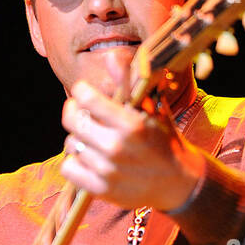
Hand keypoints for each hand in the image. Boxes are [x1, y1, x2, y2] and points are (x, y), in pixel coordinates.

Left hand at [59, 52, 204, 211]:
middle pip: (72, 121)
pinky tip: (88, 158)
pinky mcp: (101, 190)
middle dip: (74, 112)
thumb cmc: (162, 139)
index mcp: (130, 124)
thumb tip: (110, 54)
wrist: (176, 183)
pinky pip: (68, 168)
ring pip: (71, 144)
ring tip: (93, 139)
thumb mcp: (151, 106)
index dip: (81, 91)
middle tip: (82, 113)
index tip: (85, 93)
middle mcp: (116, 147)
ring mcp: (107, 170)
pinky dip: (74, 162)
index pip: (86, 98)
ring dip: (79, 139)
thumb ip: (128, 80)